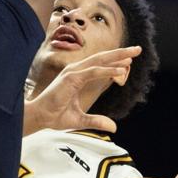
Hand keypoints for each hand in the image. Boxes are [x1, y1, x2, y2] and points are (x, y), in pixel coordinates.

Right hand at [25, 46, 141, 133]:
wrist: (40, 117)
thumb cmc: (55, 115)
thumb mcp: (81, 120)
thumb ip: (97, 121)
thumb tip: (114, 127)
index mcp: (78, 75)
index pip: (100, 64)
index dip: (115, 61)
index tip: (129, 59)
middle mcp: (76, 70)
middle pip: (102, 58)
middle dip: (121, 53)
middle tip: (137, 49)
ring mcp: (73, 72)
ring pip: (99, 61)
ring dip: (117, 57)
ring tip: (132, 55)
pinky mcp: (71, 78)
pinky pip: (93, 72)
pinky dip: (107, 71)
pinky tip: (120, 71)